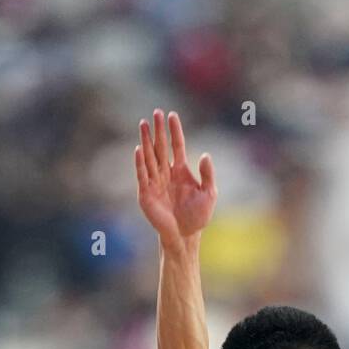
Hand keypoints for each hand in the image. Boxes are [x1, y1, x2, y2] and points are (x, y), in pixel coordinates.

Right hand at [135, 109, 216, 250]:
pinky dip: (140, 162)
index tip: (172, 115)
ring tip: (144, 124)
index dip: (174, 131)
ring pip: (150, 157)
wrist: (185, 235)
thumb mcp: (208, 194)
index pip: (176, 145)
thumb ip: (207, 175)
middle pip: (161, 147)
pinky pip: (142, 174)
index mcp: (180, 170)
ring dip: (146, 141)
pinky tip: (139, 149)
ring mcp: (155, 182)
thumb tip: (205, 155)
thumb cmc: (197, 216)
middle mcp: (166, 173)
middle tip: (156, 113)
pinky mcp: (146, 193)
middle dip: (158, 130)